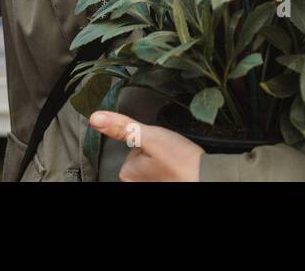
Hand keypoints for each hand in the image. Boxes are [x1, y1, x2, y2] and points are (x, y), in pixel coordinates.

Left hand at [88, 111, 203, 181]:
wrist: (208, 178)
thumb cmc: (182, 162)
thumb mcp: (151, 136)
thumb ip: (124, 127)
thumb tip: (96, 118)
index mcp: (127, 173)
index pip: (132, 150)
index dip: (149, 143)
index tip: (162, 147)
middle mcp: (134, 185)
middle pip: (142, 160)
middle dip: (155, 154)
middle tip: (172, 155)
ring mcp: (148, 186)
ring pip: (152, 169)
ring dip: (163, 164)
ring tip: (177, 164)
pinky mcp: (162, 185)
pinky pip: (161, 176)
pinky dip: (170, 173)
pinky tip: (179, 172)